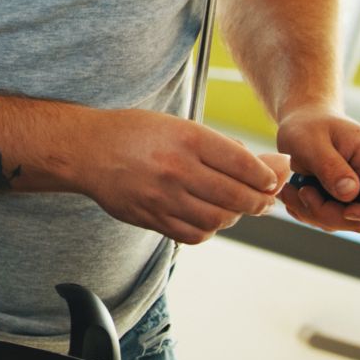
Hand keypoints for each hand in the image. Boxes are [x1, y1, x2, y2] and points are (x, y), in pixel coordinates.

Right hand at [82, 108, 284, 244]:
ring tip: (235, 207)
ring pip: (219, 219)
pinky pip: (195, 234)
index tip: (272, 179)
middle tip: (265, 199)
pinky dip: (209, 229)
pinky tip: (208, 217)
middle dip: (260, 201)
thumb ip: (217, 145)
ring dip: (235, 216)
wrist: (86, 149)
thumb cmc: (134, 133)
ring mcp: (163, 197)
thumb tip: (261, 166)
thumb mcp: (176, 125)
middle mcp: (177, 169)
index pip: (245, 165)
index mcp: (186, 139)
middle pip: (237, 197)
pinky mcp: (152, 218)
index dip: (267, 177)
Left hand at [275, 105, 359, 233]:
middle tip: (303, 193)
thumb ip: (330, 166)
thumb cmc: (307, 125)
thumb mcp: (311, 140)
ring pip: (346, 222)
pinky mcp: (342, 202)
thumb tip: (350, 194)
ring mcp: (358, 192)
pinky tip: (293, 194)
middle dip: (332, 214)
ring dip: (314, 213)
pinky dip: (308, 212)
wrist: (299, 122)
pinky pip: (330, 220)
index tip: (346, 210)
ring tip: (293, 190)